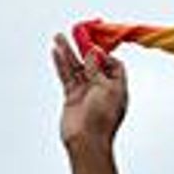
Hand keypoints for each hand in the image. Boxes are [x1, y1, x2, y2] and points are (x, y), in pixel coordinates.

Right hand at [53, 33, 127, 149]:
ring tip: (59, 36)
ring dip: (68, 52)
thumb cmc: (102, 119)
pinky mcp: (72, 97)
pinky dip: (61, 63)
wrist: (87, 140)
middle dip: (84, 48)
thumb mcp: (105, 88)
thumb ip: (98, 68)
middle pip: (92, 63)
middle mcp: (102, 89)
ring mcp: (86, 92)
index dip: (105, 53)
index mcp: (117, 87)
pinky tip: (56, 51)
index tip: (94, 43)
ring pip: (77, 67)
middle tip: (76, 33)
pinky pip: (66, 76)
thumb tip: (94, 52)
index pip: (113, 65)